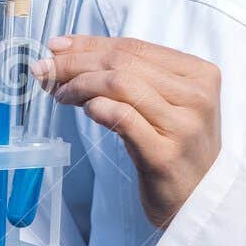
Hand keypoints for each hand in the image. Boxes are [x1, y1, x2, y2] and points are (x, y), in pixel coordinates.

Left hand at [32, 34, 220, 228]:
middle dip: (76, 62)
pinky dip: (96, 107)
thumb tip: (71, 54)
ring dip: (80, 84)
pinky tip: (83, 109)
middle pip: (124, 63)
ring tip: (60, 94)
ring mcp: (183, 126)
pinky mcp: (164, 155)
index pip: (135, 47)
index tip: (57, 47)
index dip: (90, 44)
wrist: (198, 200)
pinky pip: (122, 118)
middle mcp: (196, 96)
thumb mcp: (163, 105)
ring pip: (120, 84)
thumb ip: (130, 77)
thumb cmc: (175, 148)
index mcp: (200, 74)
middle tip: (46, 69)